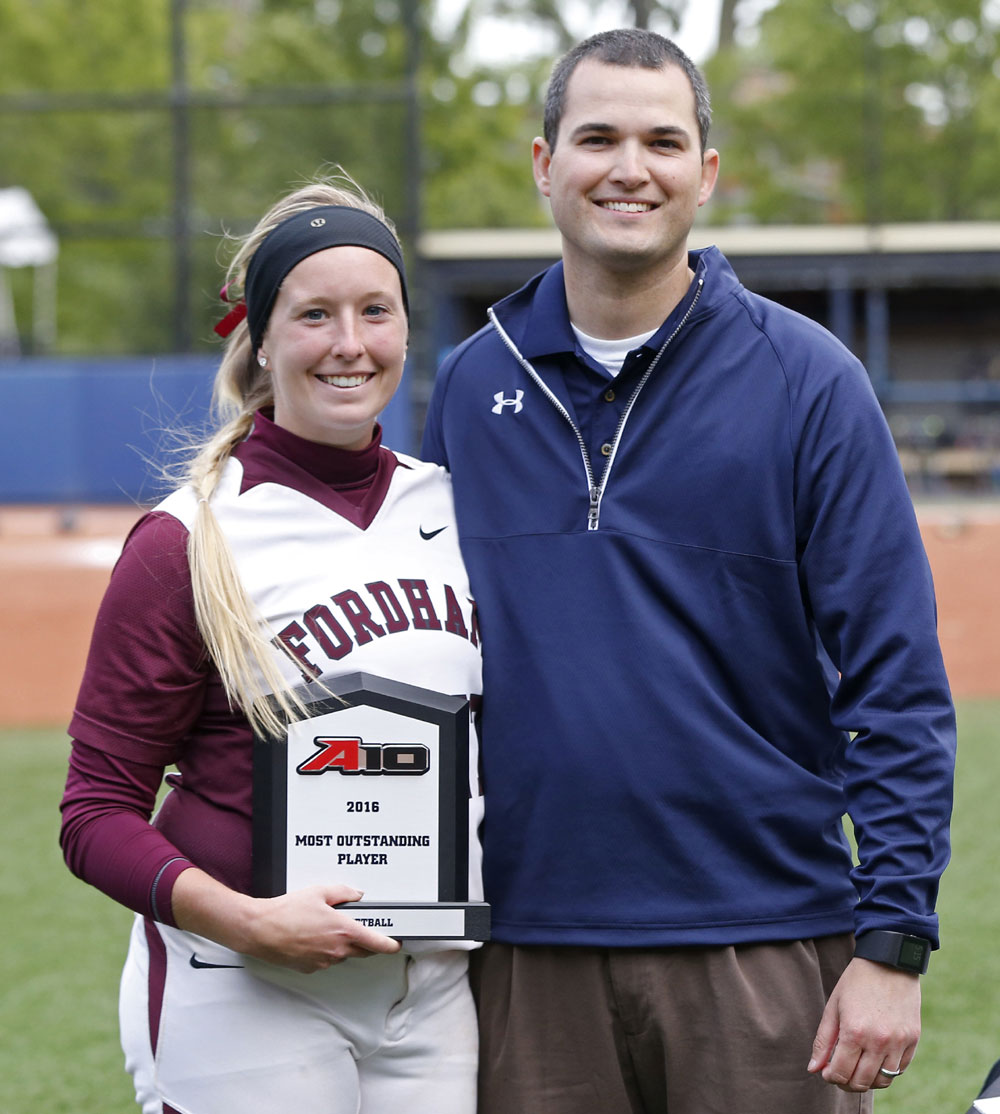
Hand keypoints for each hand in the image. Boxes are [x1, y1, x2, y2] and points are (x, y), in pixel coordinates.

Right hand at [171, 869, 400, 972]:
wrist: (260, 930)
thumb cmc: (287, 911)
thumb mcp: (319, 892)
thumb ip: (343, 893)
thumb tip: (356, 895)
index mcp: (344, 931)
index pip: (377, 943)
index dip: (390, 945)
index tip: (396, 943)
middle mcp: (337, 951)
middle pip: (363, 951)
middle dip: (366, 941)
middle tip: (360, 927)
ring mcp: (323, 962)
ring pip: (343, 955)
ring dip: (343, 945)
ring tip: (326, 927)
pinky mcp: (310, 968)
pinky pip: (326, 960)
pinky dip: (326, 950)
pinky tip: (312, 937)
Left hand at [807, 957, 919, 1090]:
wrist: (888, 962)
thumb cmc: (856, 983)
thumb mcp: (833, 1007)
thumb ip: (823, 1040)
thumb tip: (814, 1069)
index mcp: (854, 1032)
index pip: (841, 1073)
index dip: (831, 1077)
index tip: (827, 1072)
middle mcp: (878, 1041)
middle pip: (862, 1082)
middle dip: (847, 1082)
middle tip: (840, 1073)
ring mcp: (898, 1042)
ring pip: (883, 1081)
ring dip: (868, 1080)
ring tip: (857, 1068)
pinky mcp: (913, 1040)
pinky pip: (900, 1069)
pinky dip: (886, 1071)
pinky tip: (875, 1060)